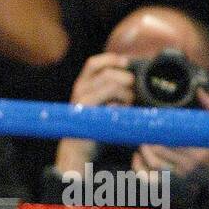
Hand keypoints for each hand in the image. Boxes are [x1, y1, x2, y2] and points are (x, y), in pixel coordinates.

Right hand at [54, 52, 134, 173]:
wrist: (77, 149)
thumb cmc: (92, 125)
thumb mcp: (97, 102)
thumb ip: (107, 89)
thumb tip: (130, 77)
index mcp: (82, 84)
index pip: (94, 64)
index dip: (110, 59)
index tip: (126, 62)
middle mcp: (80, 90)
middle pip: (107, 74)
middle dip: (125, 79)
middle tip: (132, 92)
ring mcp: (83, 102)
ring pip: (111, 86)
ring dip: (126, 94)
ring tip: (128, 104)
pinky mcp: (89, 115)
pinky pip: (111, 105)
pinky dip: (121, 107)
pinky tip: (122, 113)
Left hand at [133, 88, 208, 179]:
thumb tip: (199, 91)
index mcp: (198, 151)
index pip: (172, 142)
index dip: (157, 132)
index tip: (152, 122)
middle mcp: (188, 165)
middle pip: (158, 153)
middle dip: (147, 139)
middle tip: (142, 127)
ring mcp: (180, 175)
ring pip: (153, 164)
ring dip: (143, 151)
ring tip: (142, 138)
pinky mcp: (174, 181)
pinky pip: (150, 177)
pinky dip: (140, 167)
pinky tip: (137, 156)